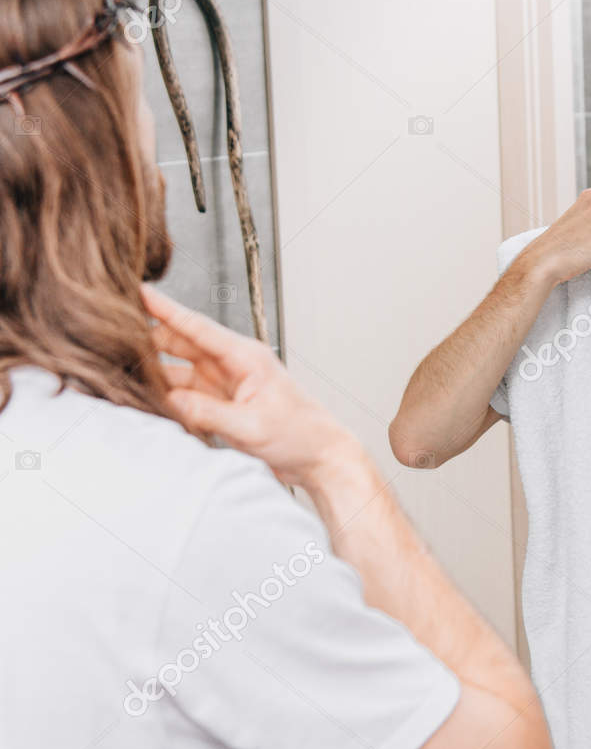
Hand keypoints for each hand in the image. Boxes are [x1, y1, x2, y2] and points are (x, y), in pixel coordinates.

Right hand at [141, 284, 358, 487]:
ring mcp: (224, 384)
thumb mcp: (252, 427)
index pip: (197, 327)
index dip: (166, 310)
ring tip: (120, 371)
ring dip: (153, 374)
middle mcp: (231, 365)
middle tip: (111, 336)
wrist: (320, 457)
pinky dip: (166, 398)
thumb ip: (208, 413)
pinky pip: (184, 395)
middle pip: (180, 345)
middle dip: (147, 340)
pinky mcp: (221, 404)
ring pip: (178, 371)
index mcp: (244, 357)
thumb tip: (169, 402)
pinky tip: (146, 398)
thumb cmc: (300, 435)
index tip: (139, 291)